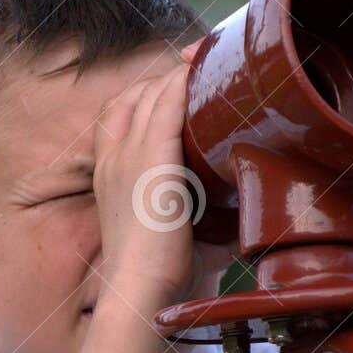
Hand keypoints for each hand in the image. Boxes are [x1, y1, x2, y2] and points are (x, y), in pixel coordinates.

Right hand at [91, 57, 196, 315]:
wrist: (138, 291)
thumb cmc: (156, 276)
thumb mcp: (170, 236)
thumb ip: (202, 219)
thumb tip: (243, 218)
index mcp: (110, 174)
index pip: (119, 113)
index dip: (146, 92)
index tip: (175, 84)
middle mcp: (113, 158)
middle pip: (135, 94)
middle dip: (167, 75)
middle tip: (201, 65)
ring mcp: (128, 156)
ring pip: (151, 92)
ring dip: (180, 73)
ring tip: (208, 61)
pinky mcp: (151, 160)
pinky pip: (167, 104)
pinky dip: (185, 83)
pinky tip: (203, 72)